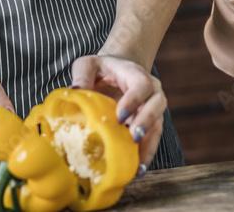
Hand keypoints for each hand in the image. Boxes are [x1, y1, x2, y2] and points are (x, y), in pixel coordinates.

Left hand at [70, 54, 164, 175]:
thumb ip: (82, 74)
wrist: (118, 71)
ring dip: (149, 145)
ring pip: (158, 125)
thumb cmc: (102, 69)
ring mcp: (153, 107)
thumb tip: (75, 92)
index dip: (133, 100)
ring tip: (138, 165)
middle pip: (156, 104)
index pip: (141, 85)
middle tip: (133, 138)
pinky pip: (153, 138)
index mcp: (135, 74)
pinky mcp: (151, 123)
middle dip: (146, 122)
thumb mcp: (88, 64)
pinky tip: (137, 169)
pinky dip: (147, 153)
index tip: (120, 117)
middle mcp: (151, 89)